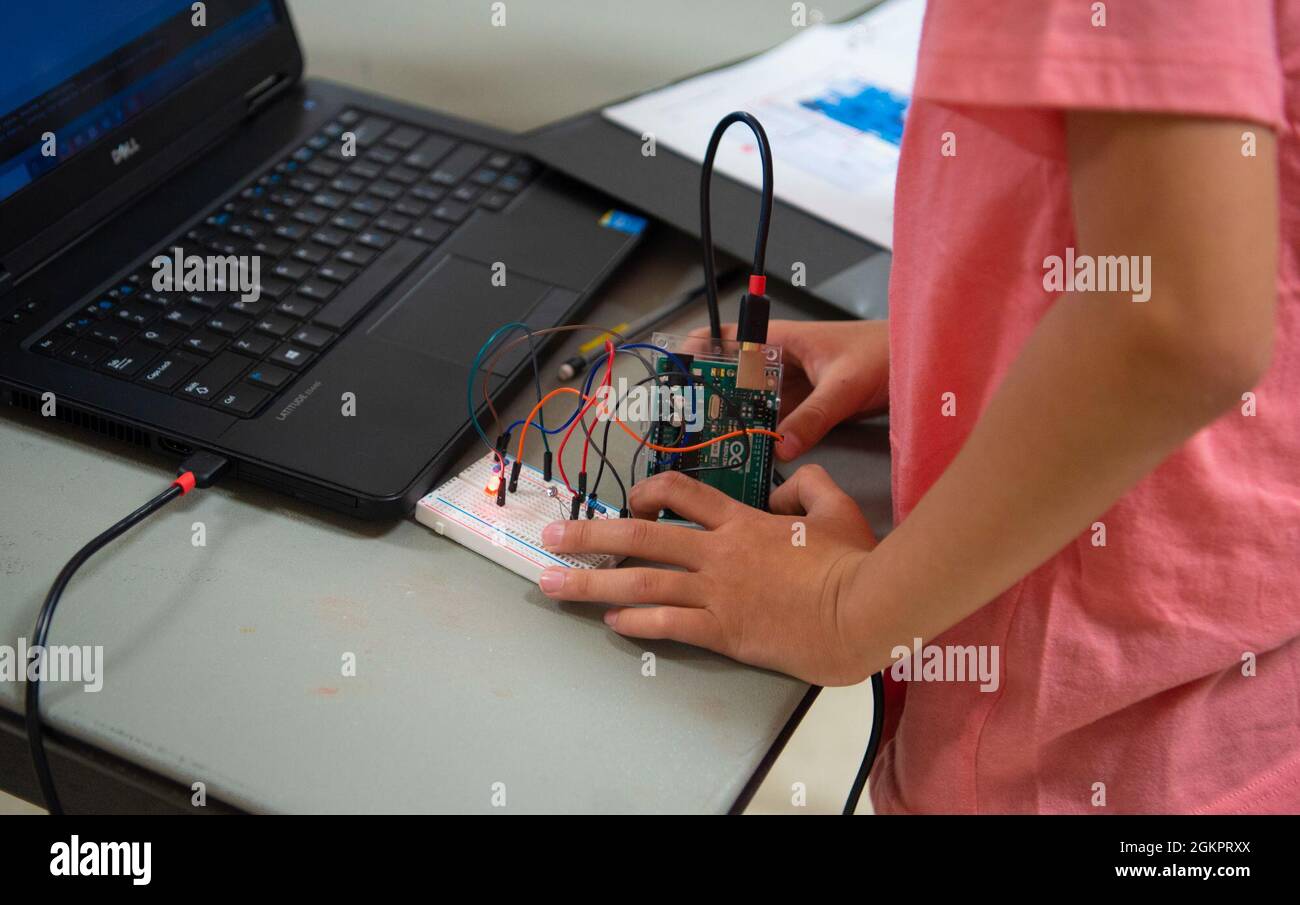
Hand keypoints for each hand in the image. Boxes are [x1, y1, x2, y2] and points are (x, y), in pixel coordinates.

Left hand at [537, 467, 876, 685]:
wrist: (865, 610)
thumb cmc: (854, 563)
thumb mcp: (835, 509)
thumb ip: (806, 486)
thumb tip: (784, 486)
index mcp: (742, 521)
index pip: (679, 493)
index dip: (646, 493)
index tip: (628, 503)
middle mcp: (718, 553)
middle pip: (640, 537)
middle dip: (588, 536)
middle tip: (551, 539)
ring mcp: (717, 592)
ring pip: (640, 582)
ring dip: (589, 584)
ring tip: (552, 585)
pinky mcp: (724, 631)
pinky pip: (668, 624)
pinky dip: (636, 622)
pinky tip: (611, 622)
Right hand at [689, 319, 887, 460]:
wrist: (926, 362)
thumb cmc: (888, 352)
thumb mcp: (844, 385)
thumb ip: (813, 416)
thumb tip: (781, 445)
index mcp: (785, 340)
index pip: (730, 337)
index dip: (699, 351)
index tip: (678, 375)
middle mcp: (785, 361)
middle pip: (736, 377)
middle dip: (714, 397)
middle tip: (691, 423)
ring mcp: (798, 385)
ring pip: (756, 402)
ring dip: (739, 419)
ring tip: (716, 443)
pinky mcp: (811, 405)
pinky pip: (780, 419)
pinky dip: (766, 433)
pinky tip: (755, 451)